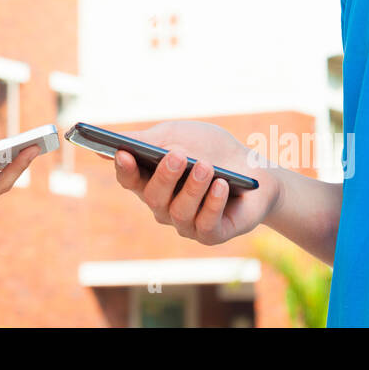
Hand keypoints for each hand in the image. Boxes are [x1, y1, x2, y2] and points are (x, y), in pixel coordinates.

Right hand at [113, 120, 279, 245]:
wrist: (253, 166)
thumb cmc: (210, 148)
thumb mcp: (178, 135)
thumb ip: (148, 141)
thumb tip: (115, 144)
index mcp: (151, 181)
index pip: (129, 180)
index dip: (124, 169)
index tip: (124, 153)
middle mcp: (164, 206)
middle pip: (153, 197)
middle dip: (164, 176)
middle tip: (176, 155)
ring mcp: (186, 223)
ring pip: (179, 212)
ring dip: (193, 188)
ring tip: (205, 167)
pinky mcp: (212, 234)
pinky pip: (206, 225)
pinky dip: (213, 204)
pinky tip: (222, 186)